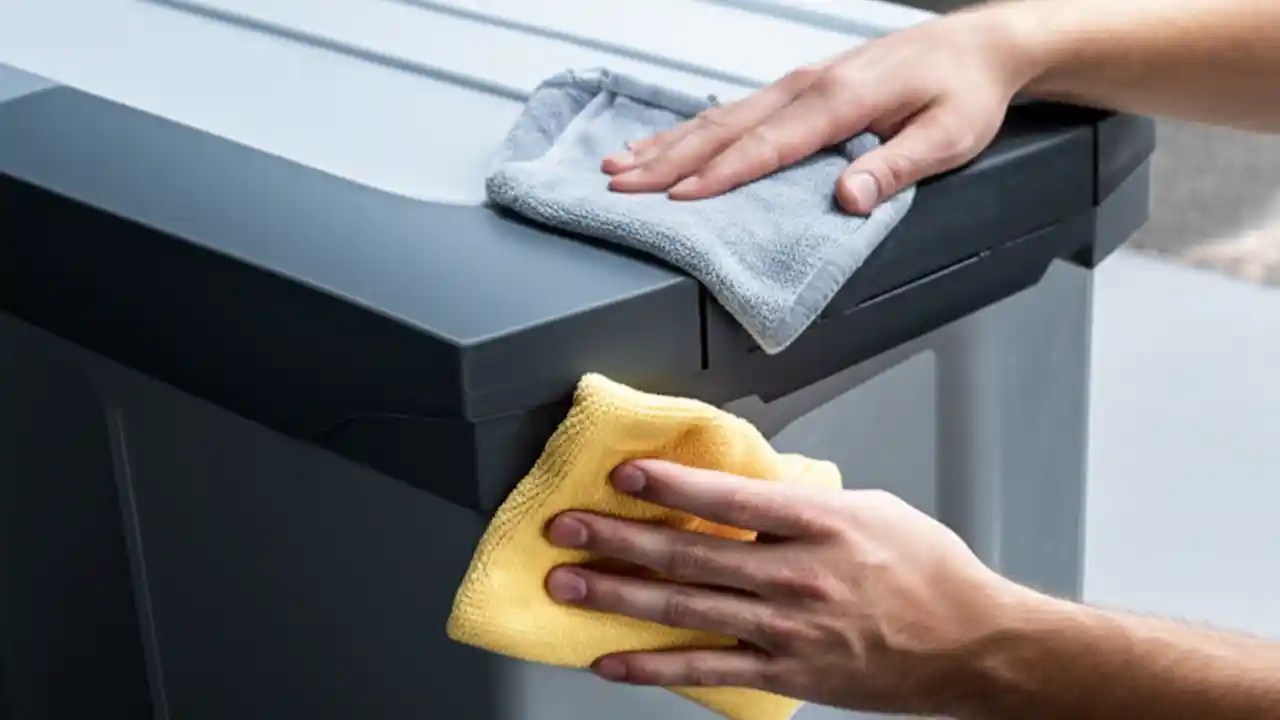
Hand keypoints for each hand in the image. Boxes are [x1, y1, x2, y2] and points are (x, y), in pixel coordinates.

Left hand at [543, 459, 1036, 716]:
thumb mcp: (873, 510)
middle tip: (569, 526)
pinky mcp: (786, 672)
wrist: (974, 646)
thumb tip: (745, 490)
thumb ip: (803, 500)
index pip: (728, 497)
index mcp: (819, 522)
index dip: (669, 483)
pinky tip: (612, 659)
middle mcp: (796, 574)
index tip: (622, 473)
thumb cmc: (930, 573)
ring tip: (568, 582)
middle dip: (619, 536)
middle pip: (689, 550)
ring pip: (686, 607)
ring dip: (619, 594)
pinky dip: (655, 665)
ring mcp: (787, 628)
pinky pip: (708, 668)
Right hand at [601, 4, 1042, 213]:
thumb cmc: (965, 92)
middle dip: (668, 159)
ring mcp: (800, 83)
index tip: (678, 197)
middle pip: (726, 128)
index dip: (721, 175)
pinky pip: (735, 110)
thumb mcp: (949, 137)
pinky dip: (693, 130)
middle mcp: (810, 85)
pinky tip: (667, 143)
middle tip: (620, 184)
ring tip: (621, 164)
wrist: (978, 46)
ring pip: (720, 116)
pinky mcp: (799, 87)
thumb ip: (897, 167)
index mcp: (841, 99)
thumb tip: (849, 197)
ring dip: (668, 143)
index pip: (768, 145)